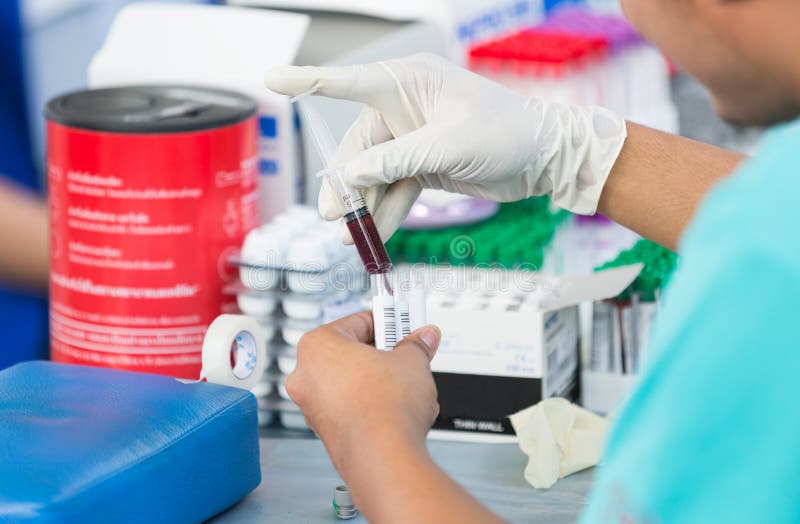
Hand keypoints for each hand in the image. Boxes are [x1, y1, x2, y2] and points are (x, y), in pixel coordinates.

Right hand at [265, 53, 626, 242]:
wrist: (544, 158)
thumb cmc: (506, 133)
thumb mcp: (449, 146)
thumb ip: (397, 161)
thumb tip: (351, 177)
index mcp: (409, 83)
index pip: (349, 82)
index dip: (308, 82)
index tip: (271, 77)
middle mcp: (406, 107)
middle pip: (360, 146)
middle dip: (346, 184)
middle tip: (333, 217)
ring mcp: (414, 138)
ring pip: (375, 173)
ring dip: (364, 205)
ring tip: (351, 238)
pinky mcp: (425, 163)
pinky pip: (396, 188)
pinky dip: (387, 211)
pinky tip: (376, 236)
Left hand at [286, 311, 440, 475]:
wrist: (384, 456)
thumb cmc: (384, 408)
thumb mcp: (411, 361)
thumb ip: (416, 345)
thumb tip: (423, 339)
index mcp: (317, 345)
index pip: (357, 322)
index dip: (387, 323)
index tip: (402, 326)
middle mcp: (305, 375)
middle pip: (350, 352)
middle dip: (381, 353)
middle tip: (406, 352)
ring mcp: (312, 406)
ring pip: (349, 381)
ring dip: (377, 379)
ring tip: (405, 381)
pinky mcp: (326, 430)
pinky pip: (350, 405)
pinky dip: (370, 402)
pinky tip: (395, 406)